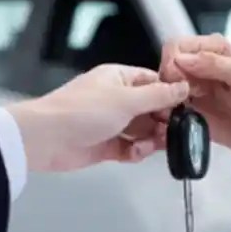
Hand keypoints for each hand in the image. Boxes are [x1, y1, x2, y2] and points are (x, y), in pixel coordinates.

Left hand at [6, 64, 189, 172]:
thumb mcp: (127, 99)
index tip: (185, 108)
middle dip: (162, 121)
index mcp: (119, 78)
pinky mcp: (105, 145)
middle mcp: (115, 99)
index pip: (154, 82)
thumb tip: (183, 87)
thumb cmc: (79, 111)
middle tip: (171, 131)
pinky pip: (130, 148)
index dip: (170, 95)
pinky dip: (136, 152)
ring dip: (151, 139)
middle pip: (151, 109)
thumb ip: (159, 95)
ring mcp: (110, 123)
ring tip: (151, 145)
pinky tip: (135, 153)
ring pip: (143, 131)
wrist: (45, 139)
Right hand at [158, 34, 230, 175]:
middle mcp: (200, 63)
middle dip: (170, 80)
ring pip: (164, 84)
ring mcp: (192, 85)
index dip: (174, 61)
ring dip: (170, 96)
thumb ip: (215, 63)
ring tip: (189, 107)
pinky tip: (184, 116)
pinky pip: (167, 104)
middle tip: (187, 96)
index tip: (180, 80)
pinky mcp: (188, 107)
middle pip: (167, 63)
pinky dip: (169, 110)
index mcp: (215, 48)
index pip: (178, 45)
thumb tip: (181, 59)